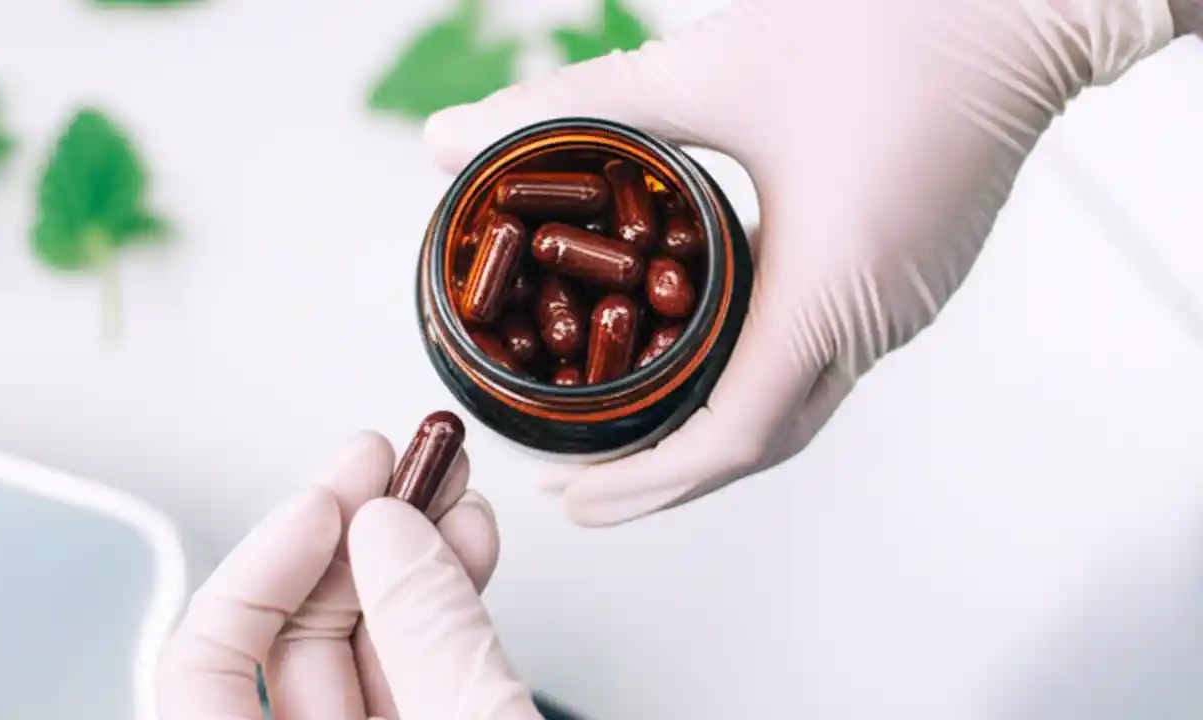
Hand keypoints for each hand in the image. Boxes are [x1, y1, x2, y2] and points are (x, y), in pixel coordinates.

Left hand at [156, 432, 540, 718]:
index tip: (325, 504)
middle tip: (399, 464)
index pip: (205, 665)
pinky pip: (415, 671)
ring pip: (365, 649)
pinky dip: (444, 608)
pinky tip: (467, 546)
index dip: (260, 568)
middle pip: (294, 641)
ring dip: (411, 557)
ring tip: (448, 488)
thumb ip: (434, 644)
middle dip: (356, 538)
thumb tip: (393, 535)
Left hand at [424, 0, 1175, 525]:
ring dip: (716, 424)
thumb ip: (577, 104)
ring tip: (633, 420)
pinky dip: (758, 372)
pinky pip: (827, 352)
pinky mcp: (915, 274)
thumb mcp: (710, 68)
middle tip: (586, 475)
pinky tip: (707, 344)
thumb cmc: (890, 26)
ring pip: (800, 400)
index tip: (577, 500)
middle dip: (671, 472)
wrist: (1025, 6)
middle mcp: (876, 316)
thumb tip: (454, 138)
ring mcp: (905, 301)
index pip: (735, 438)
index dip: (649, 483)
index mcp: (830, 288)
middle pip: (765, 436)